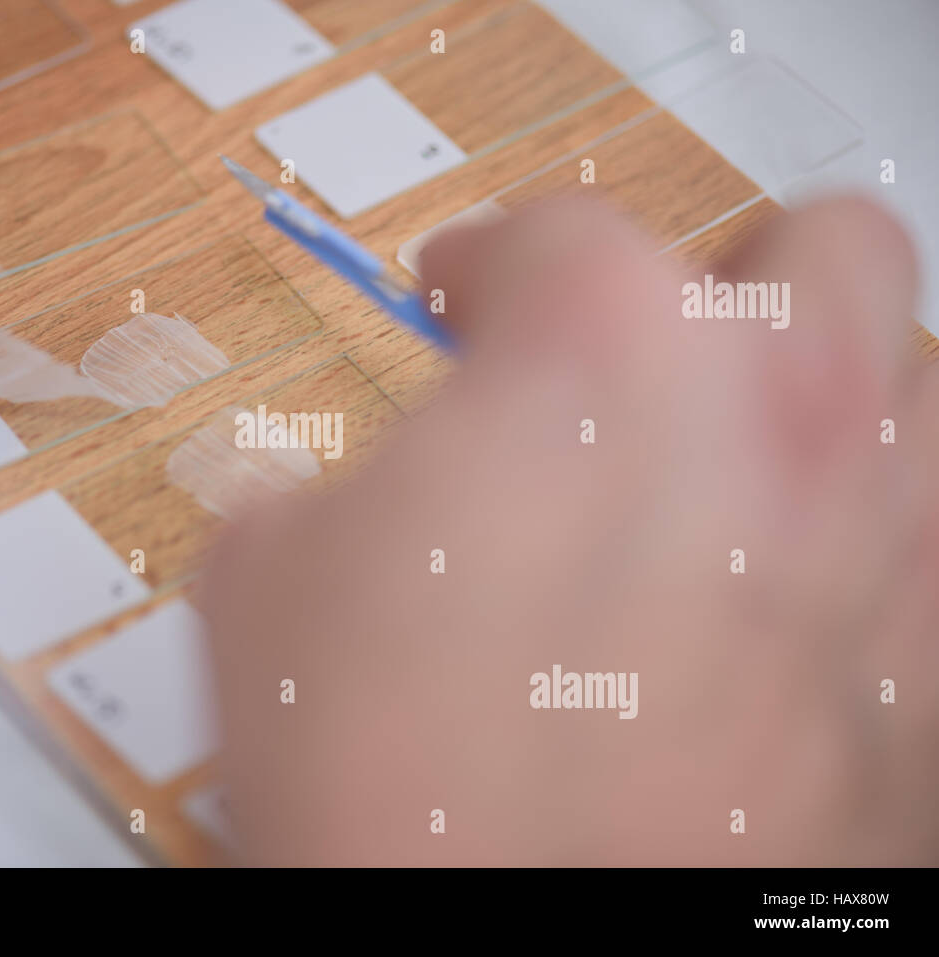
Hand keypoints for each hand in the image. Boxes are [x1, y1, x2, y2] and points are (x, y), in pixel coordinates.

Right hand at [199, 195, 938, 864]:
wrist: (495, 948)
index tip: (464, 301)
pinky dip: (862, 558)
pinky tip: (772, 615)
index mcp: (597, 351)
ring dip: (816, 409)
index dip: (484, 265)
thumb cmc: (387, 779)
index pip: (550, 234)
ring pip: (908, 391)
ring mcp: (879, 546)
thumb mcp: (267, 577)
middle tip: (632, 362)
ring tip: (721, 477)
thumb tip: (348, 502)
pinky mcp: (925, 687)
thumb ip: (327, 482)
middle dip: (715, 287)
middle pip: (807, 252)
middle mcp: (776, 415)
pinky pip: (929, 562)